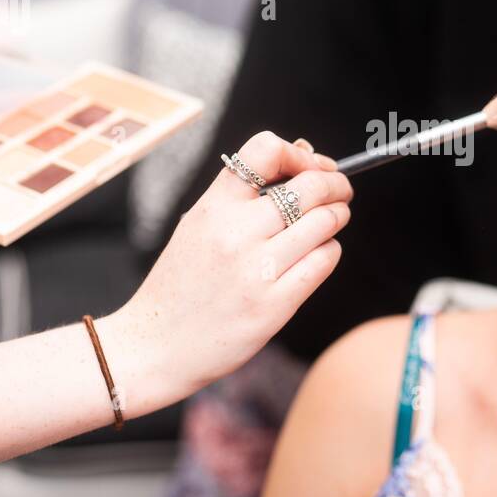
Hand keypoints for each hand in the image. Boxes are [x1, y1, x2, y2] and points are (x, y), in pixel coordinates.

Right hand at [106, 131, 352, 409]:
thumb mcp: (198, 226)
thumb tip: (304, 156)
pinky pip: (324, 261)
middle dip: (335, 184)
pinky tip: (318, 253)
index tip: (313, 165)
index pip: (266, 150)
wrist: (156, 345)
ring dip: (337, 216)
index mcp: (213, 206)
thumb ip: (243, 195)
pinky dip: (329, 251)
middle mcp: (235, 232)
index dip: (301, 153)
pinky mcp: (275, 304)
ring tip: (332, 221)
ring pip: (325, 222)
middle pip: (310, 186)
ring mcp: (257, 269)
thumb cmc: (182, 283)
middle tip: (340, 192)